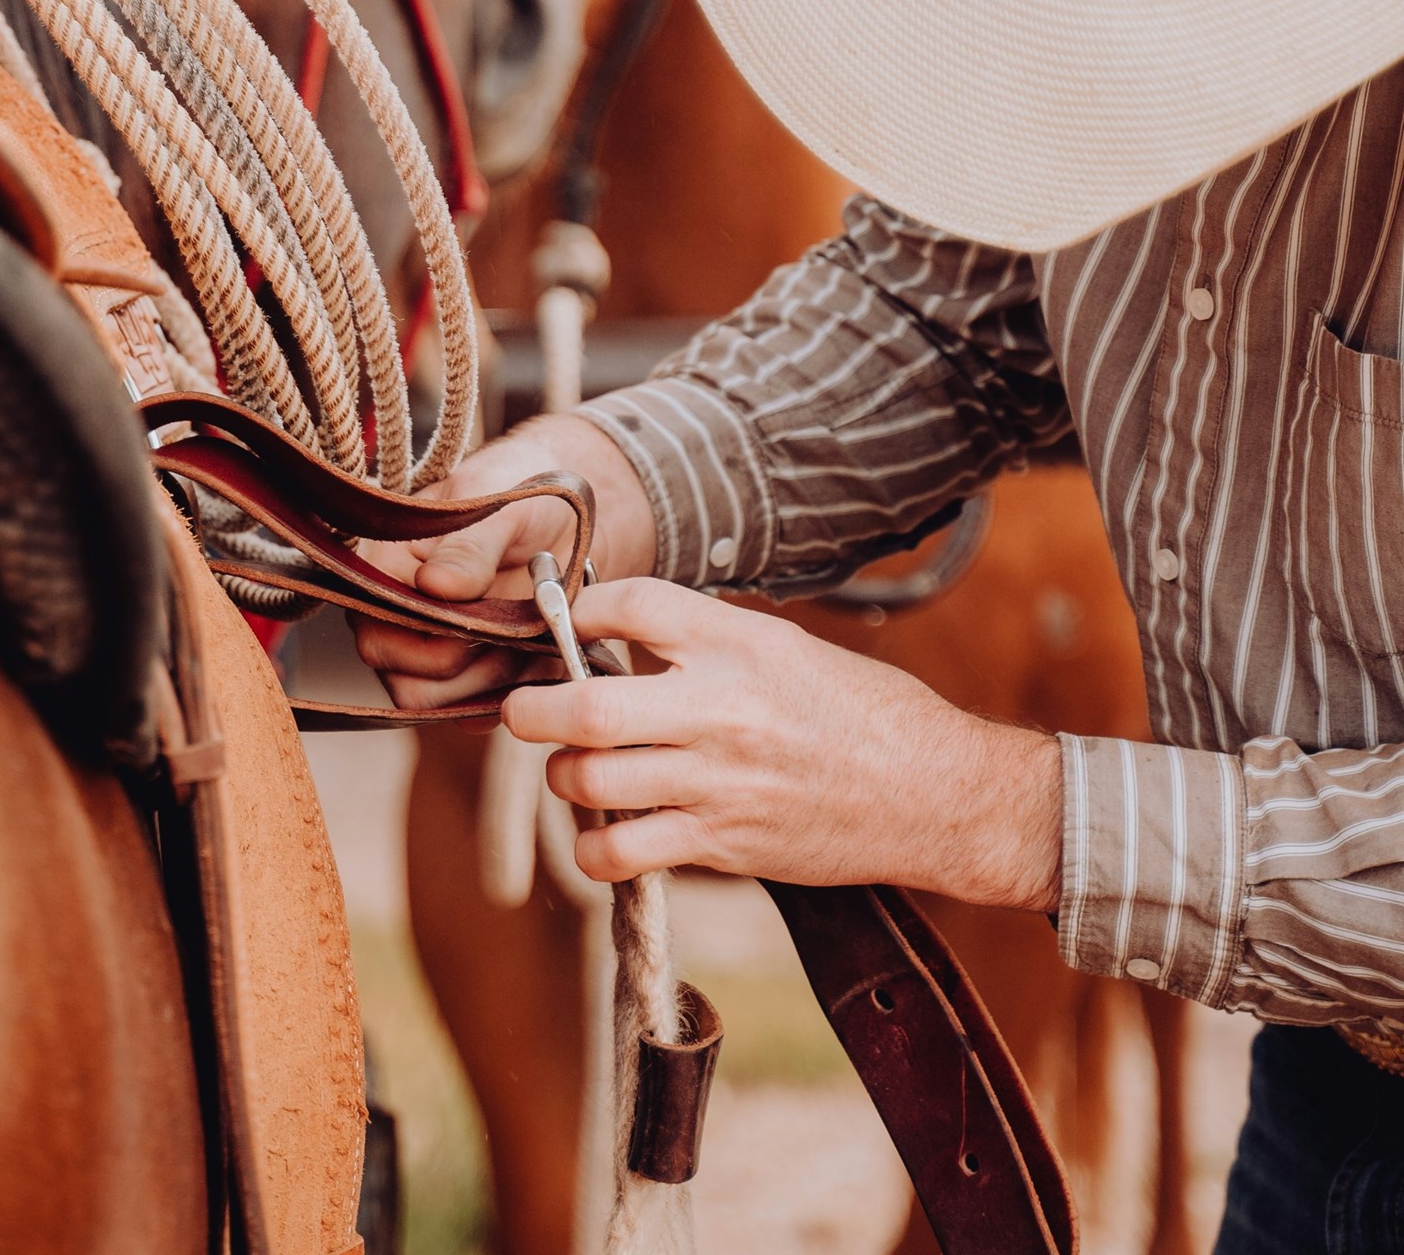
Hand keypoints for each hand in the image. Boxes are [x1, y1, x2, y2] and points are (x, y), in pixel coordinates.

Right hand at [350, 415, 656, 711]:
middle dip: (470, 665)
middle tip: (518, 629)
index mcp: (386, 567)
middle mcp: (397, 615)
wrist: (575, 513)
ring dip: (494, 682)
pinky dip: (513, 693)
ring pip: (440, 706)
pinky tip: (543, 655)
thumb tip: (434, 585)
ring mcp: (430, 649)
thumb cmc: (528, 493)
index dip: (433, 640)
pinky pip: (476, 711)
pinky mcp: (470, 673)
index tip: (487, 613)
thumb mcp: (504, 507)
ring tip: (535, 638)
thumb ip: (471, 546)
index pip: (378, 635)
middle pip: (405, 683)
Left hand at [503, 577, 1062, 910]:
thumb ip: (703, 640)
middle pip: (585, 706)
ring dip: (561, 777)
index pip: (627, 605)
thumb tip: (617, 632)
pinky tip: (603, 833)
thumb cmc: (859, 711)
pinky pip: (623, 854)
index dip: (578, 609)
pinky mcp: (722, 844)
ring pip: (590, 783)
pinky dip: (594, 848)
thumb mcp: (784, 646)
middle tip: (524, 709)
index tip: (566, 623)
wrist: (935, 792)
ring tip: (572, 770)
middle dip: (532, 708)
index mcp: (738, 642)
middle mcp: (720, 708)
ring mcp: (717, 783)